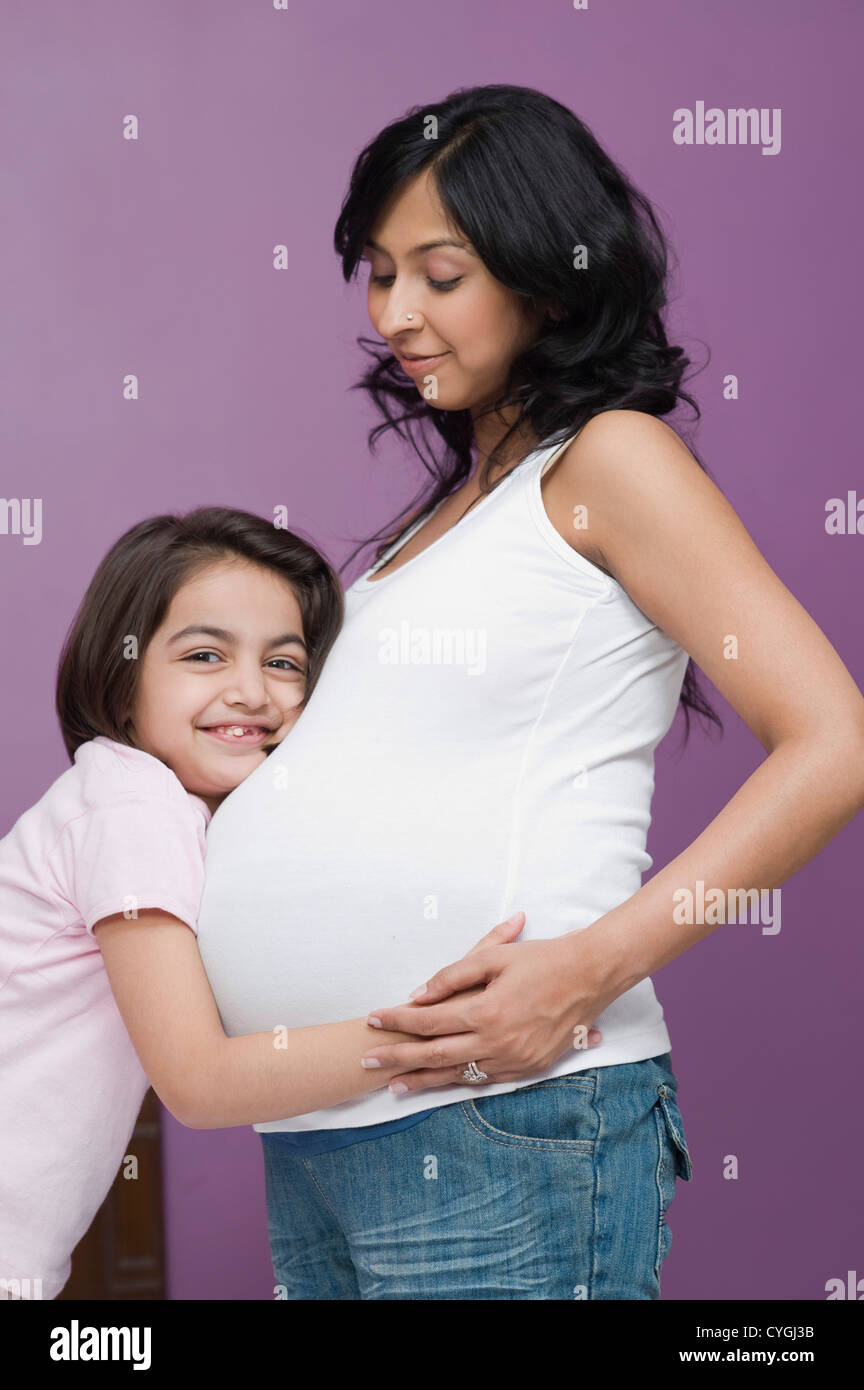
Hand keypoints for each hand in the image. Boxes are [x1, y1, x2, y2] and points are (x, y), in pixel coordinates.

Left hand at [361, 911, 608, 1093]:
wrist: (592, 975)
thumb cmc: (542, 958)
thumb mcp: (495, 957)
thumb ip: (453, 975)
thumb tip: (419, 995)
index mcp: (486, 1011)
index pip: (429, 1020)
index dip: (397, 1021)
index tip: (372, 1020)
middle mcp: (498, 1042)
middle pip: (435, 1055)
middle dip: (397, 1058)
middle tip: (366, 1061)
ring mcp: (515, 1060)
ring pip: (459, 1075)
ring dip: (424, 1079)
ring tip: (394, 1084)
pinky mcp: (530, 1068)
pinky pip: (486, 1080)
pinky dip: (460, 1081)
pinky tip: (442, 1081)